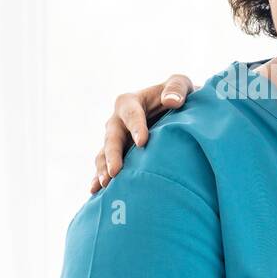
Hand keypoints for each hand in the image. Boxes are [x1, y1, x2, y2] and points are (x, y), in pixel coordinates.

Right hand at [91, 74, 194, 192]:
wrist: (176, 112)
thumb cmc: (177, 96)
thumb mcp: (180, 84)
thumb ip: (177, 88)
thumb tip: (172, 101)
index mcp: (130, 102)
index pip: (131, 114)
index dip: (136, 127)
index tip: (143, 143)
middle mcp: (117, 121)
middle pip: (112, 137)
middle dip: (113, 154)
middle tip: (115, 171)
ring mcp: (115, 140)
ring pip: (104, 154)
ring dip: (103, 169)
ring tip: (106, 184)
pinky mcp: (116, 155)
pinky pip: (104, 166)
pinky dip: (99, 178)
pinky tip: (96, 192)